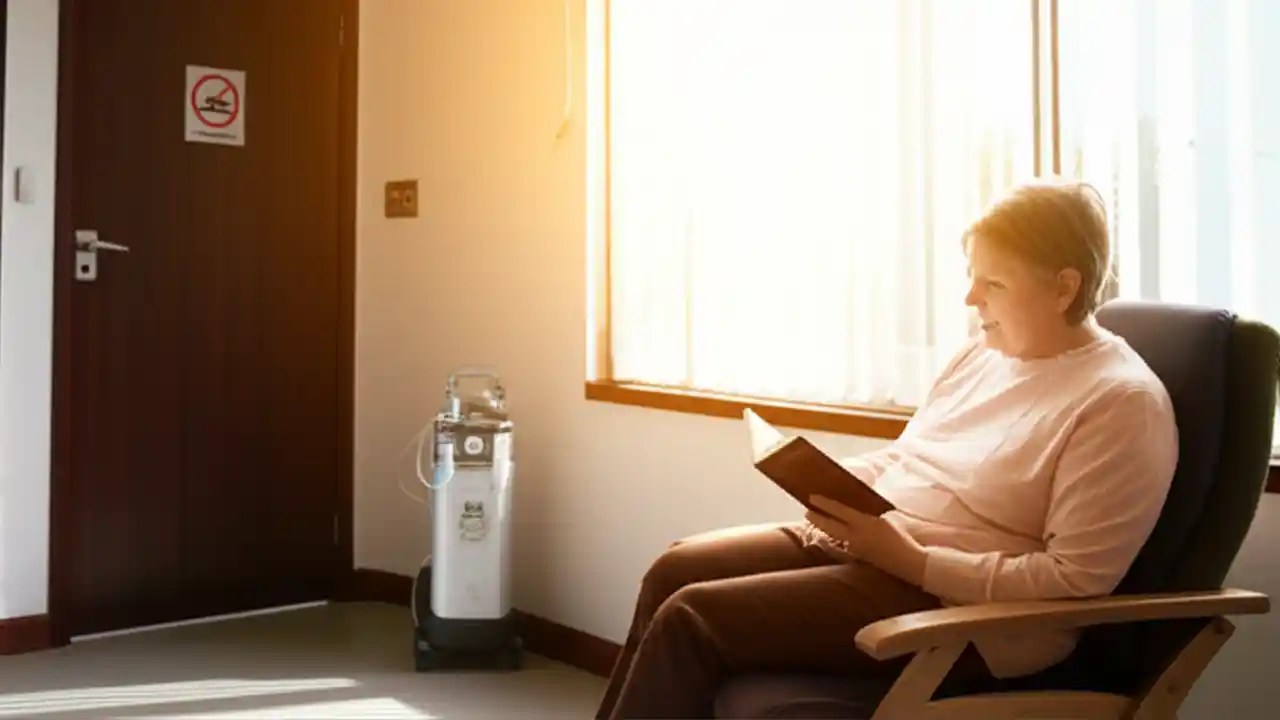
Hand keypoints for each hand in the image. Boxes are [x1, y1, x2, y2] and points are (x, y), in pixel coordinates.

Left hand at [806, 495, 928, 587]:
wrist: (908, 562)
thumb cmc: (902, 537)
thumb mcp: (887, 520)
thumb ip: (869, 516)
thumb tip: (856, 513)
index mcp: (864, 523)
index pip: (839, 511)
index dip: (824, 504)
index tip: (811, 497)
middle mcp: (856, 536)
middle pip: (829, 526)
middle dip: (817, 519)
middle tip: (806, 512)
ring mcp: (855, 548)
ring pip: (834, 536)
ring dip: (825, 528)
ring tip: (818, 521)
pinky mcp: (858, 557)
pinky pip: (842, 545)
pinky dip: (836, 538)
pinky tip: (834, 535)